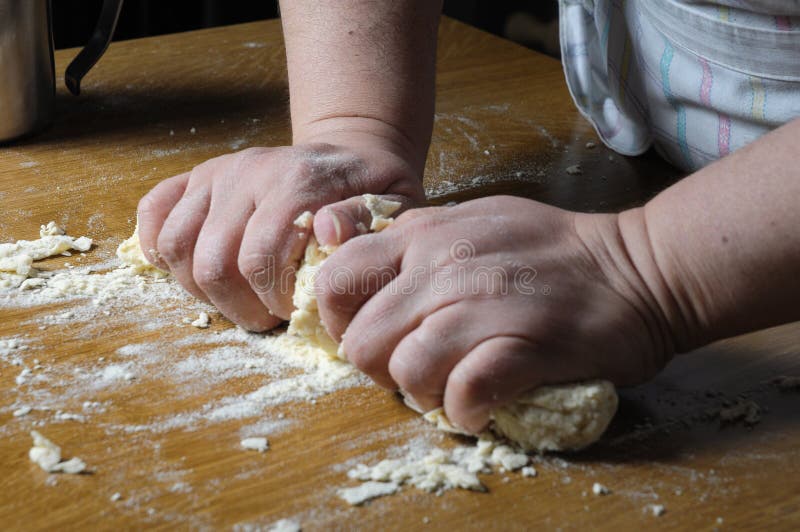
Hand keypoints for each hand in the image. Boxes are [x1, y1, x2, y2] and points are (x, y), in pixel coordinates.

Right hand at [136, 134, 423, 331]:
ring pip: (176, 246)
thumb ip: (364, 223)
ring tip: (240, 296)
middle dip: (238, 306)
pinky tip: (193, 268)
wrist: (351, 152)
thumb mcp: (394, 207)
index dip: (271, 301)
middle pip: (212, 262)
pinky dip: (159, 248)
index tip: (295, 312)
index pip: (258, 259)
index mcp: (297, 181)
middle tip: (269, 314)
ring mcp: (218, 172)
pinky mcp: (197, 176)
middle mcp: (249, 171)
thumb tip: (327, 232)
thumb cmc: (373, 192)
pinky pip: (153, 212)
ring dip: (202, 289)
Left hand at [315, 196, 676, 431]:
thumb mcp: (471, 219)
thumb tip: (352, 247)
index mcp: (425, 234)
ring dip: (421, 395)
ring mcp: (484, 305)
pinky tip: (479, 406)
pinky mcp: (524, 346)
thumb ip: (414, 236)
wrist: (639, 269)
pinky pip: (463, 394)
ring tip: (448, 389)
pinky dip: (464, 412)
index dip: (339, 320)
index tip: (371, 334)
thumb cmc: (552, 249)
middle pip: (361, 342)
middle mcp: (444, 266)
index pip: (335, 279)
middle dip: (379, 369)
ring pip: (406, 371)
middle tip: (413, 371)